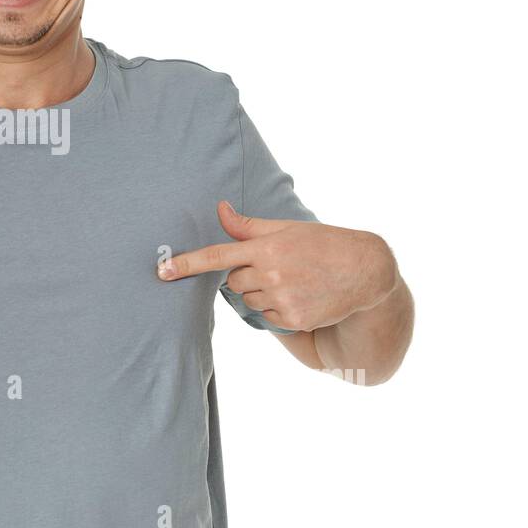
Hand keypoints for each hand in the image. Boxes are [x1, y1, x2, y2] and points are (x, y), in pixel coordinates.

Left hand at [157, 200, 394, 332]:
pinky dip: (276, 309)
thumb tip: (219, 208)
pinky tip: (300, 296)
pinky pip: (266, 318)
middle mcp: (271, 274)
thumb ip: (248, 226)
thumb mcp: (286, 228)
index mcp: (266, 248)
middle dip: (246, 275)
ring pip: (248, 301)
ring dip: (261, 293)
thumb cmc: (321, 244)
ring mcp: (282, 298)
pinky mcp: (292, 319)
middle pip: (233, 281)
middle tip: (276, 267)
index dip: (187, 263)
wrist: (364, 271)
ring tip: (292, 280)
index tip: (162, 270)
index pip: (217, 256)